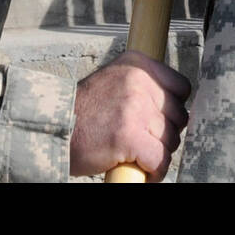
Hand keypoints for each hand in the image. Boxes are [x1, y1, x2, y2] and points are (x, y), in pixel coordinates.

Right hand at [70, 50, 190, 180]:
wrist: (52, 129)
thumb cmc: (84, 112)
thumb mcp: (115, 81)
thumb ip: (144, 86)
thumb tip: (178, 106)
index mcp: (137, 63)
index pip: (181, 87)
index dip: (172, 109)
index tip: (158, 119)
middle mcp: (138, 80)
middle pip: (179, 116)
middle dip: (164, 134)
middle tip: (142, 140)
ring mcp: (134, 107)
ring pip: (171, 140)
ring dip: (157, 152)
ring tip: (134, 152)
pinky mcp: (129, 135)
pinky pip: (159, 160)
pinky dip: (153, 171)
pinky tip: (139, 168)